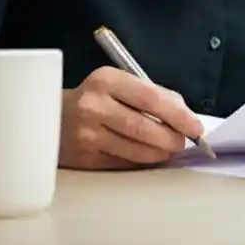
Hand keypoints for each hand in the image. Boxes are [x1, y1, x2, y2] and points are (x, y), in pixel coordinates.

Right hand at [59, 66, 204, 169]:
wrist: (49, 117)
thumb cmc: (95, 98)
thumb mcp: (119, 85)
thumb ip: (152, 95)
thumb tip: (185, 116)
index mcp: (107, 80)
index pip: (151, 99)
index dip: (178, 115)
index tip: (195, 127)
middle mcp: (94, 106)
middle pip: (145, 127)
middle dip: (171, 138)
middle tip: (182, 142)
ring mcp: (87, 134)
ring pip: (136, 150)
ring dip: (160, 153)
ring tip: (168, 150)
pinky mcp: (84, 158)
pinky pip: (123, 163)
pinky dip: (142, 162)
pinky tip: (147, 157)